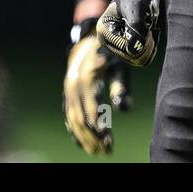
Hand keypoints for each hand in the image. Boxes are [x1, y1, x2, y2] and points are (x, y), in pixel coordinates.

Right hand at [63, 17, 132, 154]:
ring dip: (84, 137)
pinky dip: (74, 131)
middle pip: (81, 119)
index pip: (92, 110)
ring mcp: (68, 90)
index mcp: (87, 78)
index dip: (100, 129)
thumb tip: (125, 109)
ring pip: (73, 120)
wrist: (90, 40)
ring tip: (97, 151)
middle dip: (93, 137)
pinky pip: (68, 116)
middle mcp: (73, 85)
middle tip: (106, 151)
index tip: (109, 142)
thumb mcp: (119, 66)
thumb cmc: (110, 54)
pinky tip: (82, 143)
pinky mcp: (67, 94)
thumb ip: (120, 87)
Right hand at [96, 0, 161, 66]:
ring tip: (149, 30)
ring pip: (138, 60)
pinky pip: (141, 59)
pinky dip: (150, 49)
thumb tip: (134, 50)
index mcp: (105, 31)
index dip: (141, 41)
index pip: (126, 49)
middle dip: (145, 44)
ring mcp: (117, 46)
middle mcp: (108, 42)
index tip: (147, 27)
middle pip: (132, 57)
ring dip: (148, 47)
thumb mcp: (136, 8)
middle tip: (150, 28)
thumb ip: (135, 26)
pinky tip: (151, 35)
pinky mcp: (126, 48)